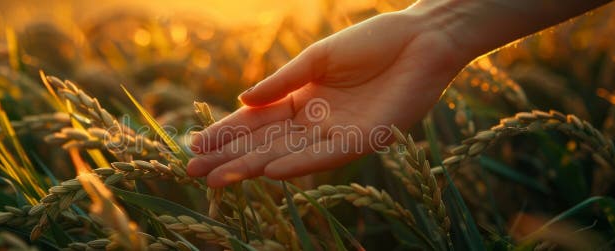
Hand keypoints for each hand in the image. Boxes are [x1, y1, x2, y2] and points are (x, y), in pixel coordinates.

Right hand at [187, 10, 472, 187]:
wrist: (421, 38)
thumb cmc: (372, 42)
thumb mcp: (317, 59)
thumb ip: (282, 82)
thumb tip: (241, 101)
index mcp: (303, 101)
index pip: (256, 123)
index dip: (227, 134)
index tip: (195, 145)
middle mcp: (316, 123)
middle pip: (265, 145)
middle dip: (229, 158)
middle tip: (193, 172)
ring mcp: (339, 134)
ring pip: (288, 154)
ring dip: (253, 167)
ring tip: (219, 178)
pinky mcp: (366, 139)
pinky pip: (327, 155)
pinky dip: (299, 164)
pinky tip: (271, 171)